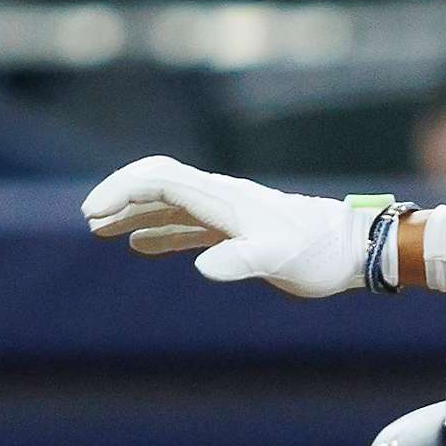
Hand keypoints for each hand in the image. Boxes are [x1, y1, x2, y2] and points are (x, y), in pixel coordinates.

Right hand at [80, 157, 372, 295]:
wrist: (354, 251)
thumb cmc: (318, 253)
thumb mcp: (280, 259)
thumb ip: (242, 260)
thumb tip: (204, 266)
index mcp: (222, 198)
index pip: (159, 179)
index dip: (121, 190)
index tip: (95, 213)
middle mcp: (221, 198)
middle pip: (157, 182)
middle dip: (120, 195)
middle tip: (91, 219)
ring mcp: (228, 213)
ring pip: (169, 203)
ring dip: (133, 213)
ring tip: (100, 231)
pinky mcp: (238, 230)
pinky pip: (187, 224)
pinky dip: (160, 231)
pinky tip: (140, 245)